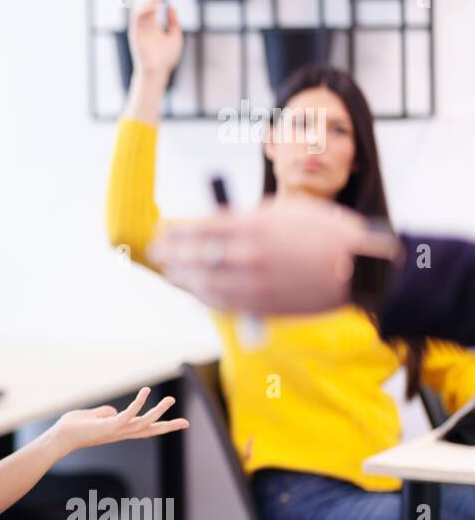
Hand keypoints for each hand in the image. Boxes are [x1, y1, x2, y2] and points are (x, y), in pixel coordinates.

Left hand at [54, 387, 187, 453]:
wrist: (60, 437)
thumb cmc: (73, 427)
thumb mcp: (93, 417)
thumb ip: (105, 413)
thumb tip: (114, 411)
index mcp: (118, 431)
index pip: (142, 429)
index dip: (158, 426)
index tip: (175, 424)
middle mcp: (120, 433)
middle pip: (149, 430)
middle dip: (167, 427)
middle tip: (186, 423)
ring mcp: (116, 431)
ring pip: (143, 423)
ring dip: (158, 411)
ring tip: (172, 400)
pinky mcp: (109, 426)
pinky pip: (128, 414)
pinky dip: (139, 403)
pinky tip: (147, 391)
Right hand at [129, 0, 182, 79]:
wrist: (158, 72)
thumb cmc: (166, 58)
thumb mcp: (175, 35)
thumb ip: (173, 22)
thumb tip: (171, 7)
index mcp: (152, 25)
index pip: (152, 4)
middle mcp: (144, 25)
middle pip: (146, 2)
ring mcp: (139, 28)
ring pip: (141, 7)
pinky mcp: (136, 32)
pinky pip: (138, 16)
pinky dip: (146, 7)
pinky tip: (156, 2)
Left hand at [147, 198, 402, 314]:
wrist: (362, 267)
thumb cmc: (324, 232)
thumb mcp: (283, 212)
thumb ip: (245, 219)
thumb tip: (213, 223)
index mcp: (250, 227)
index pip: (196, 229)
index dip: (174, 231)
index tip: (162, 231)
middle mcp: (247, 257)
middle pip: (193, 258)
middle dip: (170, 255)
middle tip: (157, 253)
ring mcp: (253, 285)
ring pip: (203, 285)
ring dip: (183, 278)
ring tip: (172, 273)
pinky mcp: (263, 307)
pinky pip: (223, 304)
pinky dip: (206, 297)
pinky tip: (197, 291)